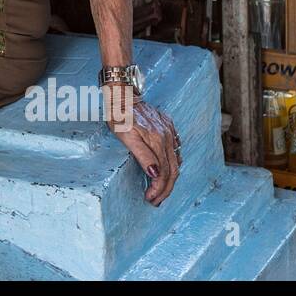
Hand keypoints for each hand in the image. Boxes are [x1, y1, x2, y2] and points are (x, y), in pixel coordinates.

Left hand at [103, 85, 181, 206]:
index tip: (149, 199)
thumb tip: (156, 175)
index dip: (158, 189)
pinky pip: (176, 149)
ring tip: (160, 191)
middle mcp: (167, 137)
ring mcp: (169, 131)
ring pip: (176, 162)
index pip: (164, 173)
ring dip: (170, 180)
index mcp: (157, 141)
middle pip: (173, 171)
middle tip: (155, 201)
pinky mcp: (168, 126)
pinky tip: (166, 171)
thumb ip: (142, 155)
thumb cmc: (119, 116)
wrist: (122, 94)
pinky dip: (173, 164)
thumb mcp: (125, 137)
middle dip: (165, 190)